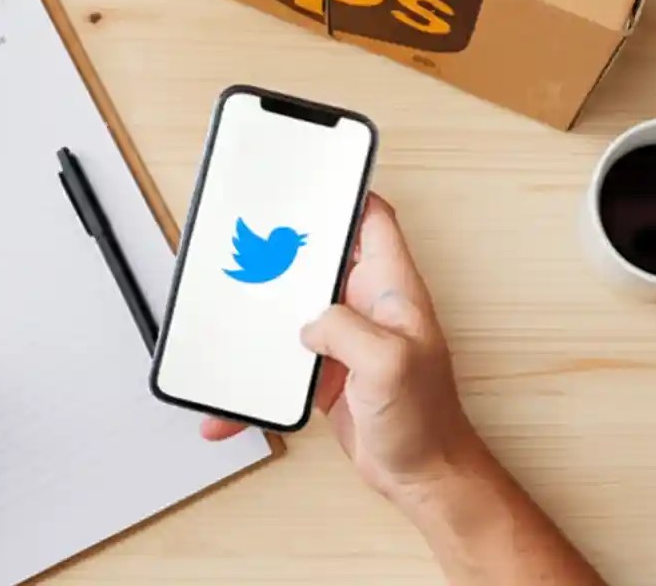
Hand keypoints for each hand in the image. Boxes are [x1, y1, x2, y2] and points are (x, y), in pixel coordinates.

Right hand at [202, 193, 479, 506]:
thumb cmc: (426, 422)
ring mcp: (347, 338)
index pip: (374, 220)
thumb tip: (310, 322)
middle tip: (249, 242)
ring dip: (263, 313)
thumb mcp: (389, 363)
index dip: (347, 192)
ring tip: (229, 310)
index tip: (313, 179)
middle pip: (320, 259)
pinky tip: (236, 399)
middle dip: (284, 249)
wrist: (422, 475)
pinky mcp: (328, 370)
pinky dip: (258, 378)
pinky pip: (284, 360)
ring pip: (296, 307)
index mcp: (392, 290)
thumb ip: (346, 328)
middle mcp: (369, 307)